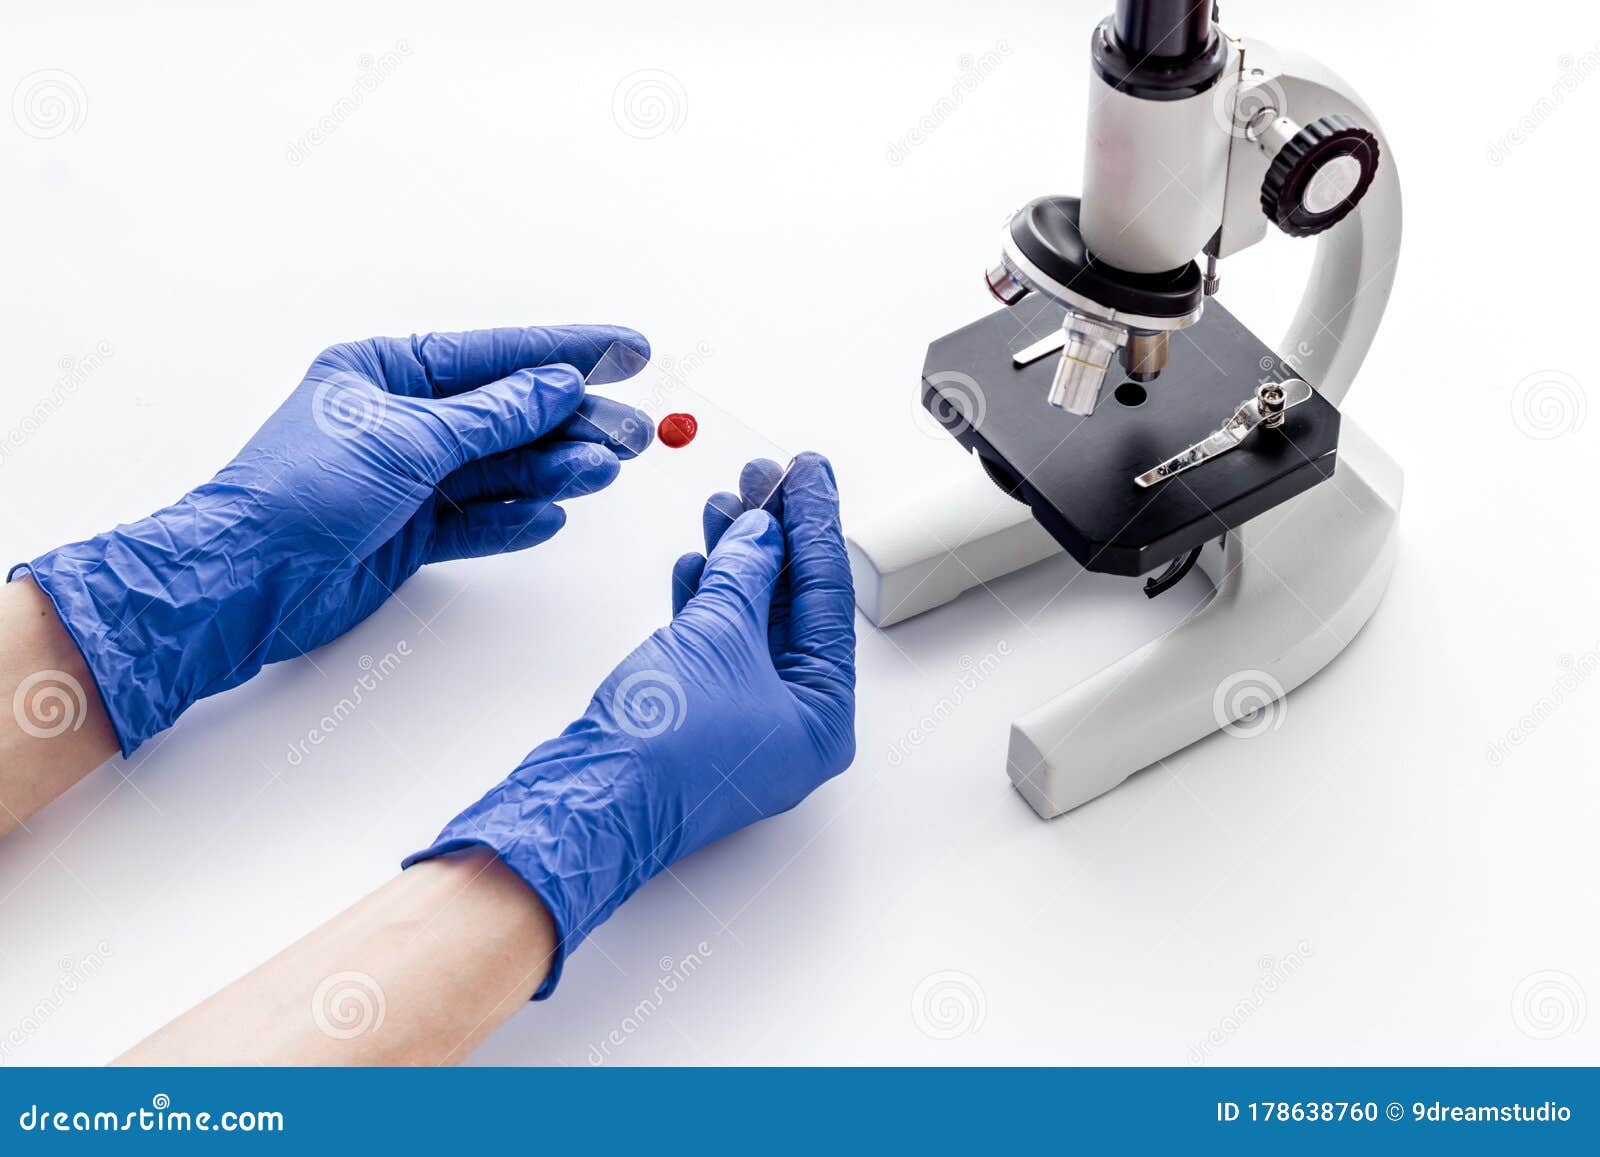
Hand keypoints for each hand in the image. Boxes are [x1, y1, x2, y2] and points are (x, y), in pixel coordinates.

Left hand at [13, 324, 652, 754]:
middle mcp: (401, 420)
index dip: (568, 351)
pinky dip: (514, 520)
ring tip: (603, 470)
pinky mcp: (411, 534)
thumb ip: (493, 417)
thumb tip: (557, 385)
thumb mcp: (407, 439)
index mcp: (384, 371)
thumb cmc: (300, 491)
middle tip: (636, 432)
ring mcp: (408, 479)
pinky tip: (551, 517)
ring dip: (553, 470)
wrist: (245, 581)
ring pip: (501, 470)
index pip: (496, 355)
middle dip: (573, 421)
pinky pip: (479, 521)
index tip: (630, 352)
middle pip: (509, 415)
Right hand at [406, 453, 856, 995]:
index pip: (828, 600)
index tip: (809, 472)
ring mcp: (742, 725)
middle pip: (792, 608)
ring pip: (749, 623)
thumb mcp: (716, 636)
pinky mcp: (695, 722)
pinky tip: (695, 562)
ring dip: (734, 561)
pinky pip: (712, 647)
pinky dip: (704, 601)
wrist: (585, 804)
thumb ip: (745, 573)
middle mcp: (791, 725)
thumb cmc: (663, 747)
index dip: (816, 526)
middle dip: (774, 538)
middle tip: (764, 476)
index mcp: (824, 718)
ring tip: (723, 504)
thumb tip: (763, 531)